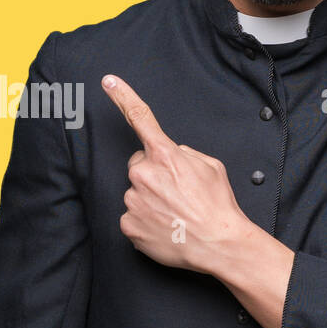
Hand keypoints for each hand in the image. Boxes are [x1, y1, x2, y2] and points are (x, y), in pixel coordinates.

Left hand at [102, 74, 255, 274]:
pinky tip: (164, 226)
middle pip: (138, 165)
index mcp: (164, 155)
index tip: (108, 81)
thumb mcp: (211, 166)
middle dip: (152, 174)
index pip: (139, 117)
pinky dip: (145, 221)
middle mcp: (143, 174)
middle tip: (176, 193)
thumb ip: (184, 153)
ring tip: (174, 213)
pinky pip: (132, 216)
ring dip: (150, 199)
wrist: (218, 245)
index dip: (122, 96)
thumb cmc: (218, 206)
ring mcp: (133, 200)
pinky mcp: (128, 224)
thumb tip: (171, 155)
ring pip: (136, 192)